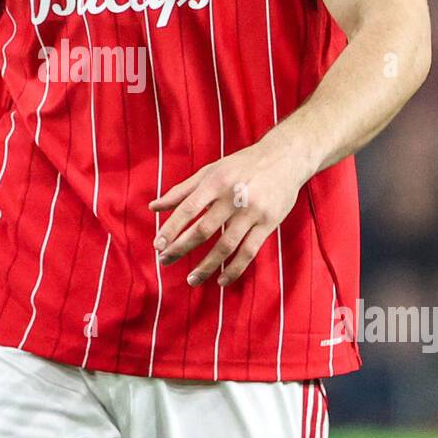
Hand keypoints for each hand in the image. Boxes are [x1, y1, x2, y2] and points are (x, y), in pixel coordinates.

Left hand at [148, 133, 309, 286]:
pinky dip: (235, 268)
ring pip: (225, 245)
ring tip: (192, 279)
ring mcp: (252, 212)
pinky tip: (222, 279)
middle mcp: (232, 197)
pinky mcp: (268, 223)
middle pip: (203, 229)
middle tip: (165, 262)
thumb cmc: (241, 165)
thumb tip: (153, 207)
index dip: (171, 228)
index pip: (188, 208)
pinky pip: (249, 251)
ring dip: (207, 266)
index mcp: (215, 182)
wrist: (285, 158)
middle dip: (181, 248)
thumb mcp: (210, 171)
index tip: (158, 245)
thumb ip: (181, 191)